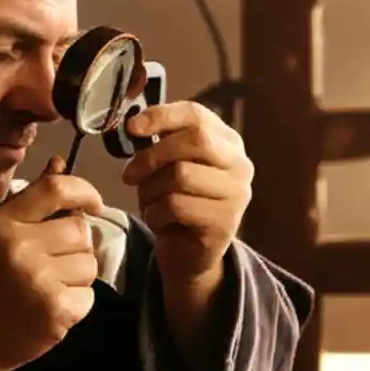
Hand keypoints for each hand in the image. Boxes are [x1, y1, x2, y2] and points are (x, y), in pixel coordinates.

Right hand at [0, 156, 101, 370]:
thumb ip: (27, 201)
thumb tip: (60, 164)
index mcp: (2, 224)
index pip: (56, 189)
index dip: (84, 191)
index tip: (94, 203)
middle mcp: (21, 248)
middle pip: (80, 229)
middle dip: (75, 244)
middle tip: (54, 260)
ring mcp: (40, 281)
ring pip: (89, 263)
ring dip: (77, 274)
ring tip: (49, 285)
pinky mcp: (55, 312)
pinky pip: (89, 295)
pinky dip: (77, 302)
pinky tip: (51, 307)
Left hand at [121, 101, 252, 282]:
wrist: (192, 255)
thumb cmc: (178, 202)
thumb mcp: (169, 166)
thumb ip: (160, 142)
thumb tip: (134, 124)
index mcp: (227, 142)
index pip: (197, 115)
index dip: (162, 116)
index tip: (132, 127)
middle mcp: (239, 164)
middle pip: (195, 140)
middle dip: (153, 155)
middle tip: (129, 174)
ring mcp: (237, 194)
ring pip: (181, 175)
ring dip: (150, 190)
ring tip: (148, 202)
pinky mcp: (224, 222)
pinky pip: (177, 206)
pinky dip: (155, 214)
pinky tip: (158, 221)